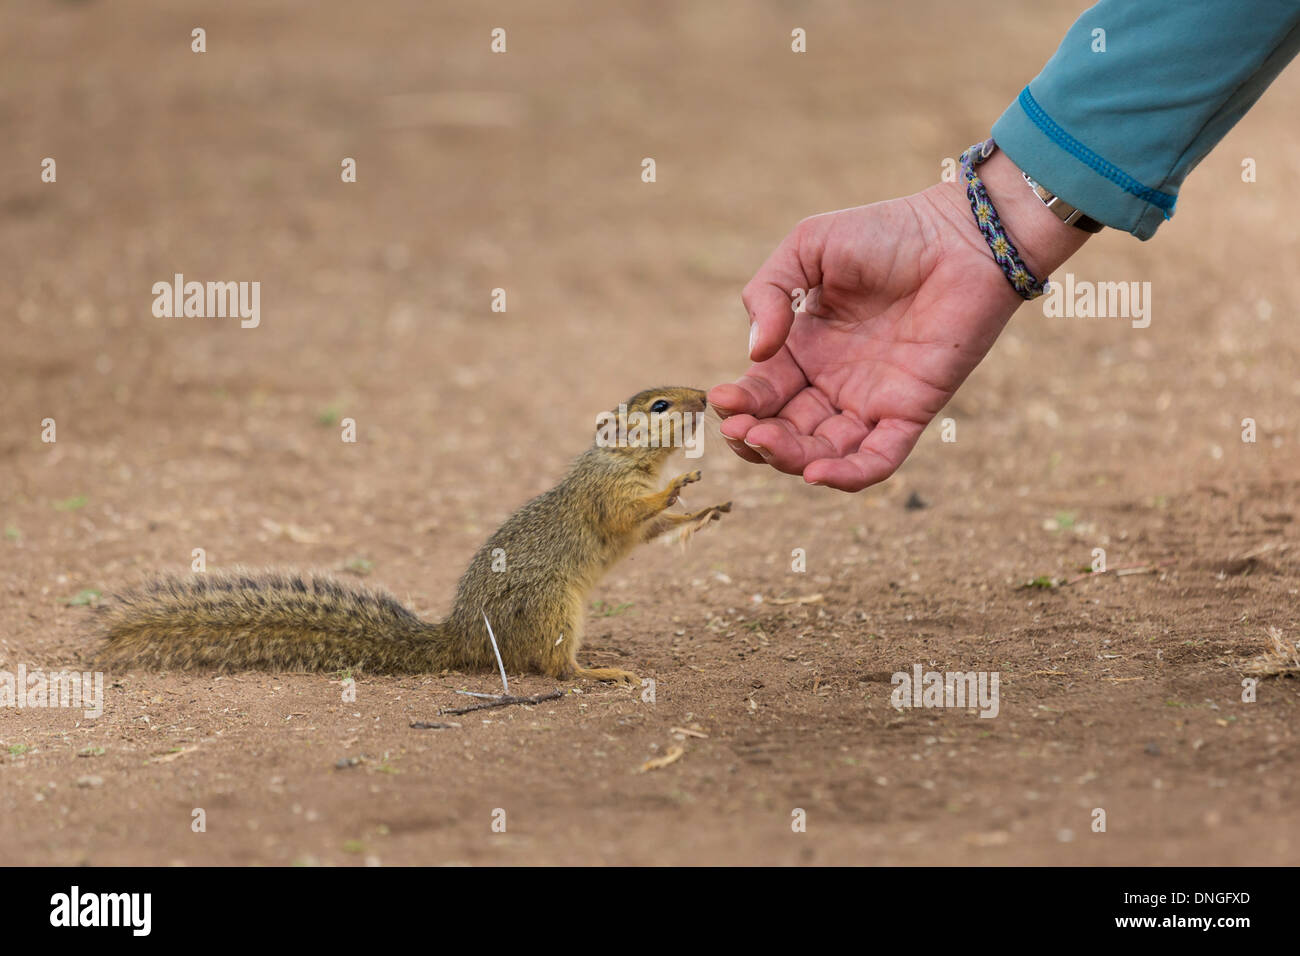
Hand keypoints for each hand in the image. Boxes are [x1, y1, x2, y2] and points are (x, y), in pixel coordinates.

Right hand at [709, 150, 1089, 490]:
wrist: (962, 235)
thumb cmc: (887, 232)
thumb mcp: (807, 247)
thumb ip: (768, 292)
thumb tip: (755, 353)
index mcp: (805, 349)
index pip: (763, 392)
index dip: (740, 403)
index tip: (723, 399)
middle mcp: (834, 383)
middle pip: (785, 432)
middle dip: (756, 439)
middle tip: (741, 428)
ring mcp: (872, 401)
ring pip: (822, 452)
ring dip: (788, 458)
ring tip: (766, 442)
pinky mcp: (911, 411)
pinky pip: (878, 458)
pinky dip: (848, 474)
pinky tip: (816, 473)